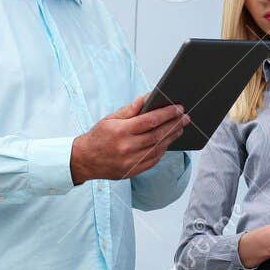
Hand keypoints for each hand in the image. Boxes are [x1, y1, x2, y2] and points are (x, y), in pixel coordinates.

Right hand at [70, 96, 189, 183]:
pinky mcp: (133, 171)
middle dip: (174, 124)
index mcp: (120, 131)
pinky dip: (163, 150)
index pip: (149, 120)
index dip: (166, 113)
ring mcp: (130, 161)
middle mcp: (126, 147)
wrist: (84, 160)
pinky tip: (167, 142)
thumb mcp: (110, 118)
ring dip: (171, 137)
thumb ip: (130, 109)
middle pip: (157, 135)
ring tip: (180, 128)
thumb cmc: (98, 137)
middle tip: (185, 117)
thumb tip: (148, 98)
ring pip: (158, 148)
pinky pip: (154, 160)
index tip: (178, 108)